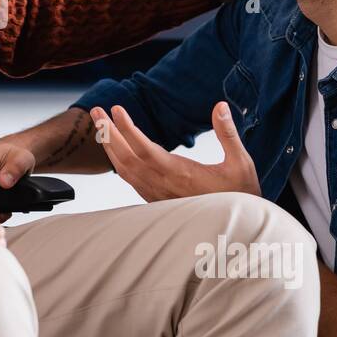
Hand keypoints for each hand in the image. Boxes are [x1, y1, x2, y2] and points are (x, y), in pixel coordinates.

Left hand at [89, 101, 260, 201]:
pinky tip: (115, 150)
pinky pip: (130, 180)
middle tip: (96, 110)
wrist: (236, 230)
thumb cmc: (240, 195)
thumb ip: (227, 133)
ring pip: (124, 170)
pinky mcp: (156, 200)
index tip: (117, 109)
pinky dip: (117, 162)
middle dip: (108, 132)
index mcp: (180, 174)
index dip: (128, 129)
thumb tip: (219, 106)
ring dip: (109, 146)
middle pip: (126, 157)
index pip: (145, 149)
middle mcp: (163, 185)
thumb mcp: (240, 163)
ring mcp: (157, 194)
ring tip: (100, 125)